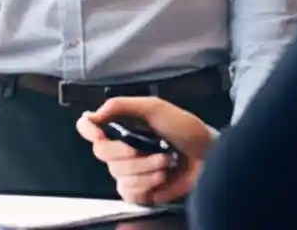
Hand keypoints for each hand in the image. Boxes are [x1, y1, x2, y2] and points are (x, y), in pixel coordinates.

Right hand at [74, 97, 216, 204]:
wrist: (209, 156)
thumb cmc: (186, 129)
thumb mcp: (154, 107)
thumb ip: (120, 105)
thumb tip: (92, 115)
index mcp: (120, 125)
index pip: (87, 127)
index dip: (89, 130)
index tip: (100, 133)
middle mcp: (120, 148)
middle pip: (101, 153)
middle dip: (128, 153)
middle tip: (152, 148)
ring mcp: (129, 170)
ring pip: (117, 174)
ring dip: (145, 169)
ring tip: (166, 162)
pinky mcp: (139, 190)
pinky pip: (127, 192)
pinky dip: (145, 186)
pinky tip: (161, 179)